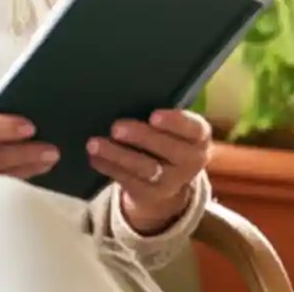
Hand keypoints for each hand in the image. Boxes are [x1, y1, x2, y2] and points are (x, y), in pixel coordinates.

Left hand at [87, 110, 210, 234]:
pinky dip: (109, 168)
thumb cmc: (165, 136)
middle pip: (168, 149)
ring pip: (145, 168)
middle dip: (141, 137)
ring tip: (95, 143)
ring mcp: (171, 181)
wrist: (168, 178)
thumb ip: (158, 115)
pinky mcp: (150, 194)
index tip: (154, 116)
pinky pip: (128, 181)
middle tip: (116, 127)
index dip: (175, 122)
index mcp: (198, 137)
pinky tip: (94, 157)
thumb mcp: (171, 126)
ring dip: (118, 155)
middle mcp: (190, 161)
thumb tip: (126, 98)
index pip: (194, 128)